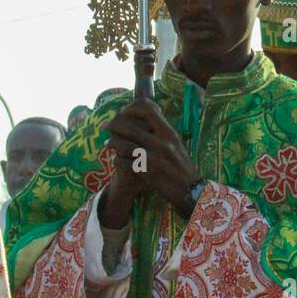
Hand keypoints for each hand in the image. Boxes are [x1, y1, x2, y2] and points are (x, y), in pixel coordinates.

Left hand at [101, 97, 202, 222]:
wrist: (190, 189)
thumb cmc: (182, 165)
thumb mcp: (176, 143)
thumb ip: (163, 131)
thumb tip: (148, 116)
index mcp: (169, 133)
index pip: (149, 111)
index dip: (133, 108)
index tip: (123, 111)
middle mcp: (161, 143)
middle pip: (130, 128)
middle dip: (114, 125)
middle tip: (106, 126)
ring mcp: (153, 158)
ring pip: (123, 145)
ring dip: (112, 142)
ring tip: (107, 143)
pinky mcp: (146, 173)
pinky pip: (124, 162)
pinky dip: (117, 159)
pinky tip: (116, 159)